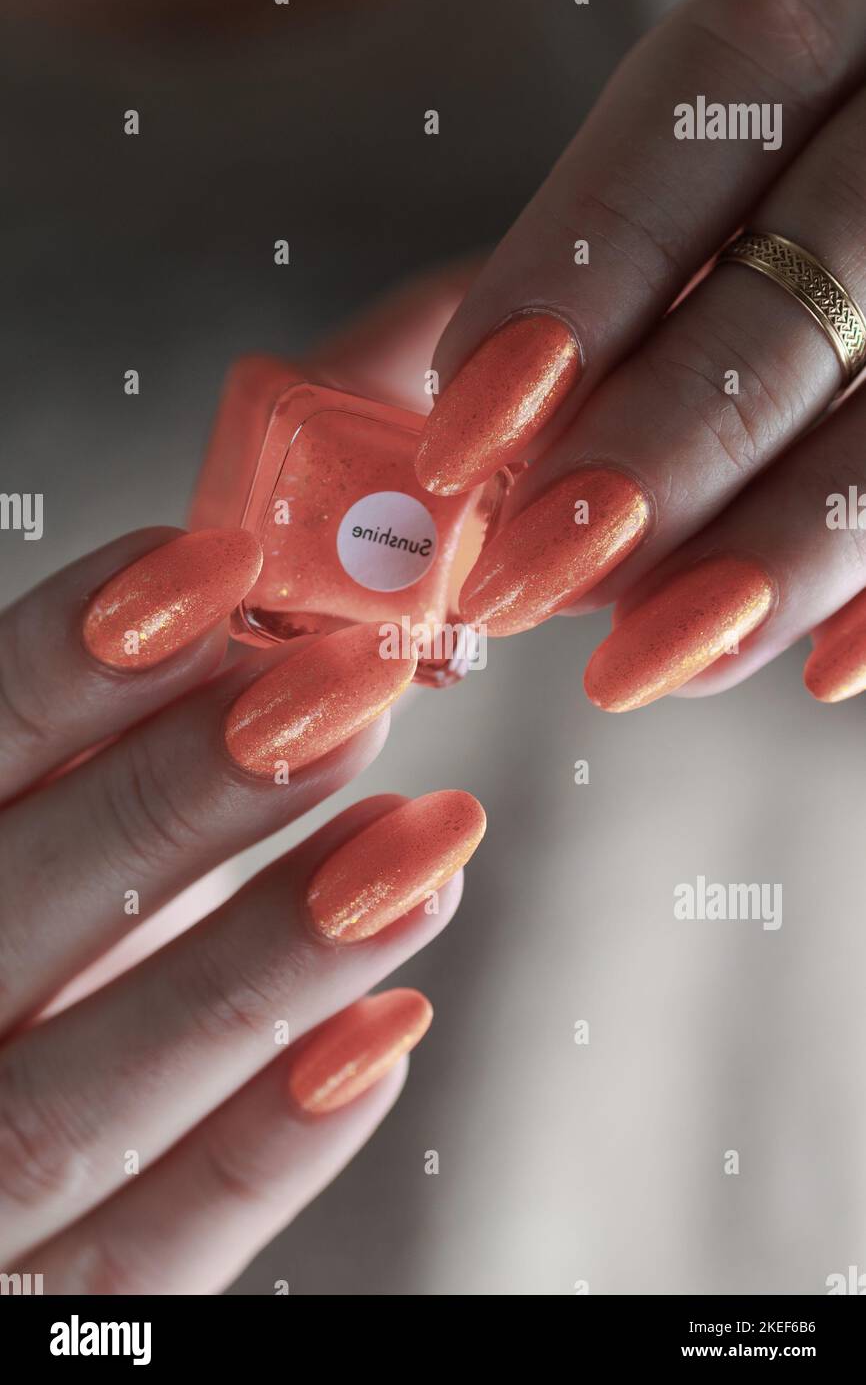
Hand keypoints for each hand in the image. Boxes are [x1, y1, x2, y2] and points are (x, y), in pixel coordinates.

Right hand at [0, 275, 485, 1295]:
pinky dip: (260, 1154)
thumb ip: (81, 784)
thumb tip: (259, 659)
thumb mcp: (20, 845)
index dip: (65, 662)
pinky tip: (382, 1040)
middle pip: (15, 907)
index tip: (218, 574)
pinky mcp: (29, 1324)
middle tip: (352, 697)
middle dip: (184, 796)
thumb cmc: (10, 950)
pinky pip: (138, 1264)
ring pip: (82, 1103)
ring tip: (425, 849)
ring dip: (262, 965)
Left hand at [417, 0, 865, 709]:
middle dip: (656, 454)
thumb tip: (493, 445)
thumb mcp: (718, 139)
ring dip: (767, 555)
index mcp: (825, 17)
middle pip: (792, 298)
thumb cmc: (781, 155)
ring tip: (644, 654)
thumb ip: (621, 254)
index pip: (698, 123)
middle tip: (533, 574)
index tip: (466, 430)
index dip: (575, 284)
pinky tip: (818, 669)